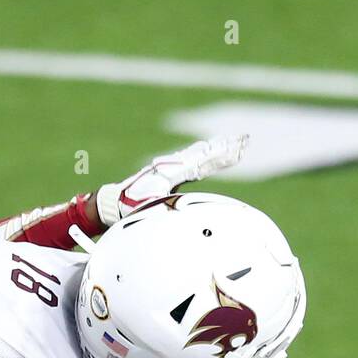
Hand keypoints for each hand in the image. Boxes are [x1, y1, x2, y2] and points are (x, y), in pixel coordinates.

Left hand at [95, 135, 249, 225]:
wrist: (113, 203)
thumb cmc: (130, 209)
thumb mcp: (151, 210)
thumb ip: (168, 211)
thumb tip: (185, 217)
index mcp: (171, 172)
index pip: (202, 161)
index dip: (220, 156)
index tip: (237, 148)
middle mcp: (172, 166)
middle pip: (203, 154)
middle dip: (224, 147)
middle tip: (243, 139)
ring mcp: (170, 168)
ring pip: (198, 155)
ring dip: (216, 149)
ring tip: (234, 142)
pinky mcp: (169, 174)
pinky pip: (191, 162)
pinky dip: (205, 156)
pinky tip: (211, 153)